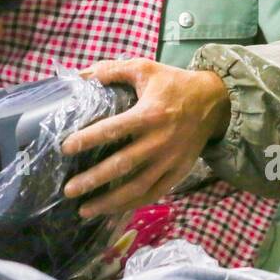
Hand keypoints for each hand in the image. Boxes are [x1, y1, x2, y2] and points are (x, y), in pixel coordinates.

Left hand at [61, 58, 230, 217]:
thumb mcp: (145, 69)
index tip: (65, 148)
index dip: (88, 139)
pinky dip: (132, 204)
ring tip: (84, 210)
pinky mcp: (178, 173)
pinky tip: (112, 210)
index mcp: (150, 114)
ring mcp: (170, 160)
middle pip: (122, 165)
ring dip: (110, 202)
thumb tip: (81, 75)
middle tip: (69, 189)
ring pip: (137, 187)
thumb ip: (113, 70)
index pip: (114, 130)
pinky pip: (153, 193)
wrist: (214, 102)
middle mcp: (159, 141)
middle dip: (93, 180)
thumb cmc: (173, 84)